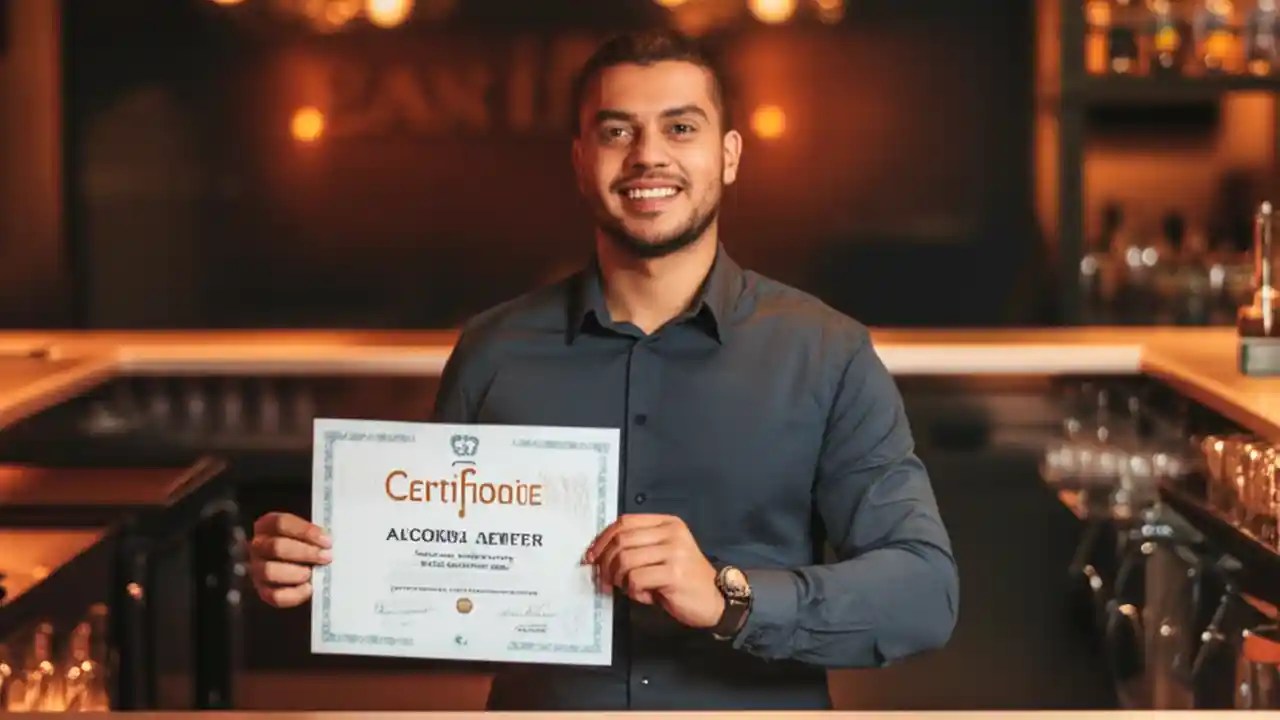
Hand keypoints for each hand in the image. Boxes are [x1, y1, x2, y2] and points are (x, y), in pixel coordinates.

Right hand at [249, 512, 331, 607]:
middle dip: (305, 553)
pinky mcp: (264, 591)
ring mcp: (258, 569)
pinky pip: (275, 596)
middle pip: (276, 547)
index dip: (306, 532)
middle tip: (326, 557)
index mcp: (268, 525)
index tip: (327, 541)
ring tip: (313, 573)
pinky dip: (294, 594)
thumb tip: (330, 542)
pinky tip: (309, 588)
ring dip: (296, 573)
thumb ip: (317, 534)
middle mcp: (258, 546)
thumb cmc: (309, 543)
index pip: (282, 523)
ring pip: (270, 571)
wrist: (303, 563)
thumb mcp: (309, 532)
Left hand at [585, 514, 723, 628]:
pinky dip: (633, 591)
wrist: (715, 600)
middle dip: (605, 562)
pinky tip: (645, 596)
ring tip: (628, 588)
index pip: (624, 522)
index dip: (602, 539)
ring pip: (625, 559)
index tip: (591, 556)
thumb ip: (637, 547)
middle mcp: (671, 533)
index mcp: (667, 523)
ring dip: (619, 579)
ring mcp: (674, 552)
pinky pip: (636, 579)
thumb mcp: (662, 554)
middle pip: (621, 540)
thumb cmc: (684, 579)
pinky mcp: (674, 573)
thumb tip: (598, 553)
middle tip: (604, 579)